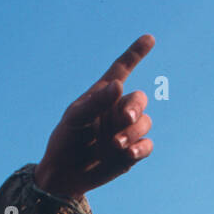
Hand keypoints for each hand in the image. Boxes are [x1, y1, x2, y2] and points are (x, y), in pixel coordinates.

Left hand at [33, 34, 155, 200]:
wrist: (65, 175)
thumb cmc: (66, 141)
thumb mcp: (74, 119)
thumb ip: (95, 102)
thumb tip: (118, 86)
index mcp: (103, 96)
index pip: (121, 70)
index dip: (135, 54)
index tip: (148, 39)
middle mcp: (117, 111)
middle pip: (139, 99)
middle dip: (135, 106)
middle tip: (125, 116)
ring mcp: (126, 131)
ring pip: (144, 123)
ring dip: (132, 132)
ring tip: (115, 144)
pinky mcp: (131, 153)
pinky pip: (147, 145)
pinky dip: (140, 148)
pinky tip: (129, 153)